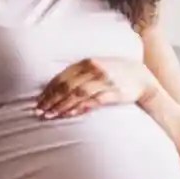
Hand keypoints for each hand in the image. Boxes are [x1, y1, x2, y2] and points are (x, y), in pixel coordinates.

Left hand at [36, 58, 159, 118]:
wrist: (141, 77)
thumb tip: (55, 88)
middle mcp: (94, 70)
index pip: (62, 77)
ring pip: (77, 94)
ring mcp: (104, 81)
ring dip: (62, 106)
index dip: (48, 91)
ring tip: (50, 116)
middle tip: (40, 112)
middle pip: (67, 86)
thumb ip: (78, 74)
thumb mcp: (96, 67)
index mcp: (87, 62)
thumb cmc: (114, 72)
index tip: (38, 102)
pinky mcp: (114, 93)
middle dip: (51, 100)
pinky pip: (93, 101)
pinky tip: (70, 114)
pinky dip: (80, 108)